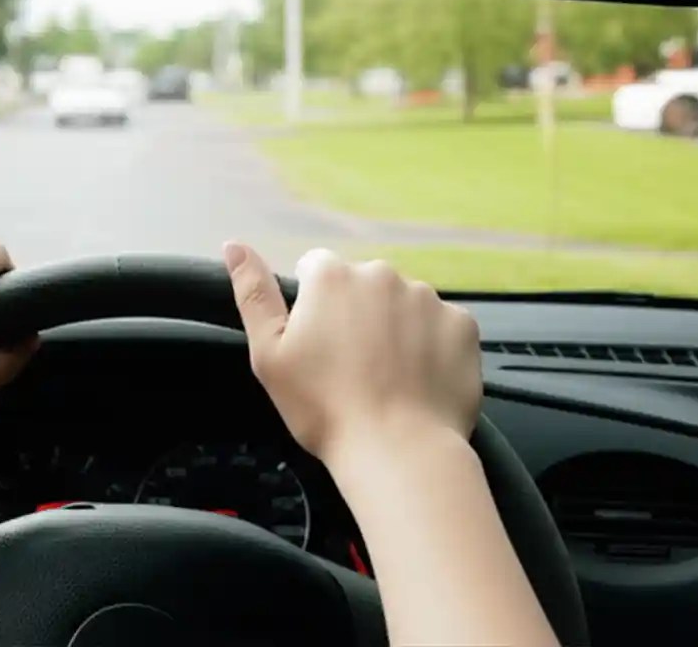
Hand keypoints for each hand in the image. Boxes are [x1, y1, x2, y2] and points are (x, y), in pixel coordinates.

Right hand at [224, 243, 480, 464]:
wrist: (398, 451)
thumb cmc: (324, 408)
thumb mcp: (268, 355)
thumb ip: (253, 294)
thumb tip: (234, 246)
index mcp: (332, 277)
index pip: (316, 269)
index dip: (312, 307)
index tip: (317, 346)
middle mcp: (383, 274)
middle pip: (362, 285)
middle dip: (356, 314)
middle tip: (350, 367)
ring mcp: (428, 298)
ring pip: (402, 305)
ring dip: (394, 329)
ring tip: (387, 378)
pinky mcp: (463, 325)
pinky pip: (440, 326)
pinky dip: (431, 347)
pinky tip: (418, 381)